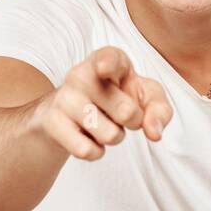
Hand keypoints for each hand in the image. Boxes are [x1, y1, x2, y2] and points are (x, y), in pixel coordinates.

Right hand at [35, 46, 173, 159]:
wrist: (70, 114)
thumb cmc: (117, 98)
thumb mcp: (145, 98)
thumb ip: (159, 110)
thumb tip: (155, 133)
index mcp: (107, 61)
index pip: (108, 59)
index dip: (107, 63)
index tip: (104, 68)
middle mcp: (81, 74)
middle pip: (126, 111)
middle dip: (133, 121)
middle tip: (122, 114)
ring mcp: (64, 97)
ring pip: (108, 134)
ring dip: (115, 137)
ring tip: (103, 123)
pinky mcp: (51, 120)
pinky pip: (86, 150)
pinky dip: (95, 152)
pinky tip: (88, 137)